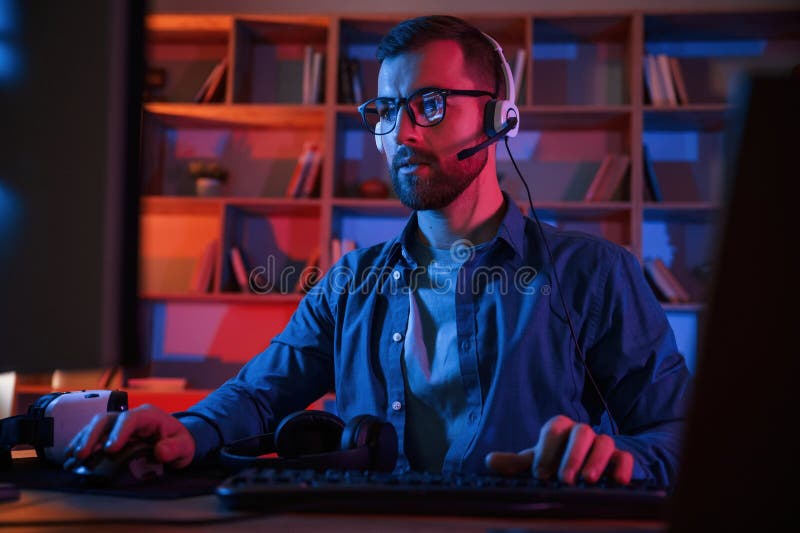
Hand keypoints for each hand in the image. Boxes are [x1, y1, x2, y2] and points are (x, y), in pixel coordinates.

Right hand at [63, 404, 195, 469]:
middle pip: (108, 419)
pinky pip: (94, 435)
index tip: (110, 449)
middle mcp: (132, 417)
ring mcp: (120, 425)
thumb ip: (174, 448)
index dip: (119, 432)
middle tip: (82, 455)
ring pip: (97, 426)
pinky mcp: (112, 434)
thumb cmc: (180, 442)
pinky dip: (83, 445)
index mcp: (149, 416)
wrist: (177, 443)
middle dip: (93, 435)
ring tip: (72, 458)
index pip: (131, 419)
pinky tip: (72, 457)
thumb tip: (161, 451)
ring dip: (83, 440)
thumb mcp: (184, 446)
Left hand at [484, 415, 632, 484]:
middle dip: (573, 455)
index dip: (546, 449)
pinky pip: (625, 457)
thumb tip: (490, 460)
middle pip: (581, 432)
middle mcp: (582, 432)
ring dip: (597, 460)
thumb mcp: (534, 463)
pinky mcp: (619, 459)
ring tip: (589, 480)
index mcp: (560, 428)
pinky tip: (619, 481)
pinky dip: (623, 467)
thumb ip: (514, 463)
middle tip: (565, 479)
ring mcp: (602, 444)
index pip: (554, 429)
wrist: (578, 471)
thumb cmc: (553, 465)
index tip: (540, 474)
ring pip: (604, 442)